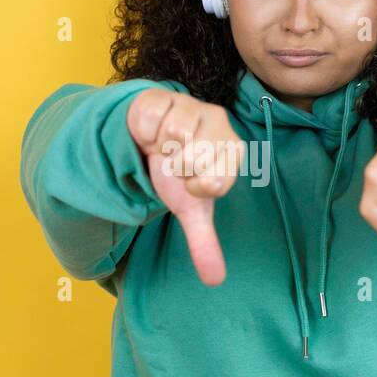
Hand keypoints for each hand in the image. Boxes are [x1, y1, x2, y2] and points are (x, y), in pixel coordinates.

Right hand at [126, 88, 244, 285]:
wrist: (147, 141)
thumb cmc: (177, 173)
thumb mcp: (190, 208)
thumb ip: (203, 242)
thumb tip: (214, 280)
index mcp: (232, 149)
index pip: (216, 180)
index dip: (197, 187)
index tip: (192, 183)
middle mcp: (217, 121)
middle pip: (195, 157)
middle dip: (177, 169)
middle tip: (175, 164)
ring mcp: (190, 105)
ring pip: (173, 136)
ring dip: (160, 150)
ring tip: (161, 148)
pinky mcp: (161, 96)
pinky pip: (150, 120)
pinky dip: (143, 132)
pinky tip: (148, 133)